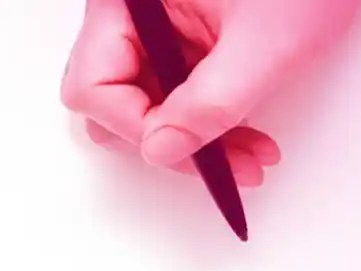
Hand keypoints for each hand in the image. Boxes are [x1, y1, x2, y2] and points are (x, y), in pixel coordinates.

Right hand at [61, 0, 359, 185]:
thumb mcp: (263, 48)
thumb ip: (210, 104)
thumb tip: (161, 150)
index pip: (96, 84)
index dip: (139, 130)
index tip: (189, 155)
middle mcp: (135, 8)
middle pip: (115, 96)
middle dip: (170, 139)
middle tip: (224, 166)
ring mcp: (158, 22)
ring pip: (150, 100)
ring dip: (196, 138)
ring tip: (251, 156)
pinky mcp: (185, 35)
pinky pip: (178, 90)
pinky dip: (211, 119)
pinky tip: (248, 137)